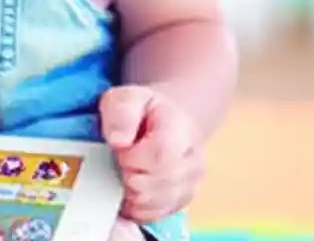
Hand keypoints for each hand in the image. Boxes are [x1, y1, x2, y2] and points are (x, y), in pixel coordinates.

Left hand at [99, 85, 204, 222]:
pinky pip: (153, 215)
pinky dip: (136, 204)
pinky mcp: (182, 201)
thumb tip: (119, 141)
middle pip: (156, 182)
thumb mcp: (125, 98)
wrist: (163, 121)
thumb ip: (121, 113)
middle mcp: (194, 158)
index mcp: (181, 127)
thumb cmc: (140, 111)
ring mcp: (191, 183)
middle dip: (129, 174)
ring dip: (131, 190)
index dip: (132, 157)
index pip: (160, 154)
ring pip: (153, 202)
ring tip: (127, 170)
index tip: (120, 149)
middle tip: (121, 160)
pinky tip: (131, 186)